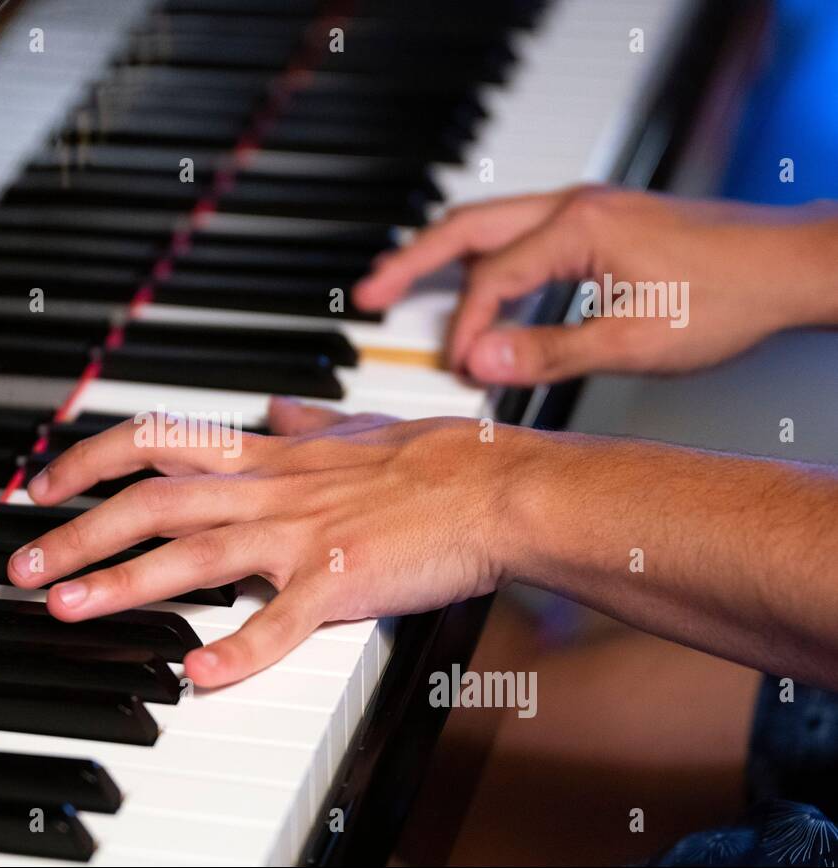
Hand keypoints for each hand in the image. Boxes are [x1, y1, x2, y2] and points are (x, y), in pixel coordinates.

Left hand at [6, 397, 531, 686]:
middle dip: (78, 532)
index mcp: (271, 456)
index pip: (159, 441)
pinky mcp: (340, 581)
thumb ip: (307, 422)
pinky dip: (239, 649)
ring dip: (122, 581)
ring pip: (193, 554)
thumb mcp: (360, 427)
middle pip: (153, 503)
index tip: (46, 480)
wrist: (499, 486)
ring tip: (66, 605)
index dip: (92, 457)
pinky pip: (280, 621)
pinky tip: (198, 674)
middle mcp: (271, 491)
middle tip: (24, 563)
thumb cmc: (439, 459)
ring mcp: (302, 536)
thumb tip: (276, 406)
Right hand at [353, 187, 837, 384]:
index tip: (458, 368)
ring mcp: (588, 209)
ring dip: (446, 258)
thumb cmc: (729, 296)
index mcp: (578, 227)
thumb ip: (548, 353)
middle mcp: (576, 206)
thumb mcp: (633, 342)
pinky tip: (483, 292)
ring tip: (406, 289)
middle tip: (368, 292)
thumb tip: (483, 362)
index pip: (491, 279)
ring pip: (492, 226)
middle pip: (467, 226)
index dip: (467, 329)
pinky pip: (524, 235)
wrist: (792, 266)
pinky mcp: (601, 221)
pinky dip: (490, 262)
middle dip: (411, 260)